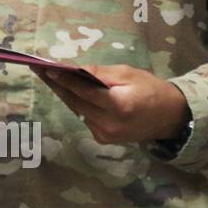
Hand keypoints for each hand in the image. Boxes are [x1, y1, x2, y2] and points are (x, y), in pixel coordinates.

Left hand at [38, 64, 190, 145]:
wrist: (170, 118)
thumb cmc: (151, 89)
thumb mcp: (128, 74)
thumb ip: (100, 74)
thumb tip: (74, 69)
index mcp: (118, 107)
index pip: (83, 91)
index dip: (63, 79)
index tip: (45, 68)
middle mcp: (108, 125)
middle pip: (75, 102)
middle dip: (56, 84)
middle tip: (37, 69)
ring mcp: (104, 135)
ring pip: (77, 110)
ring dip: (63, 93)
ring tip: (47, 76)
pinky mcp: (103, 139)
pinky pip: (84, 117)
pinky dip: (76, 103)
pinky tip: (67, 90)